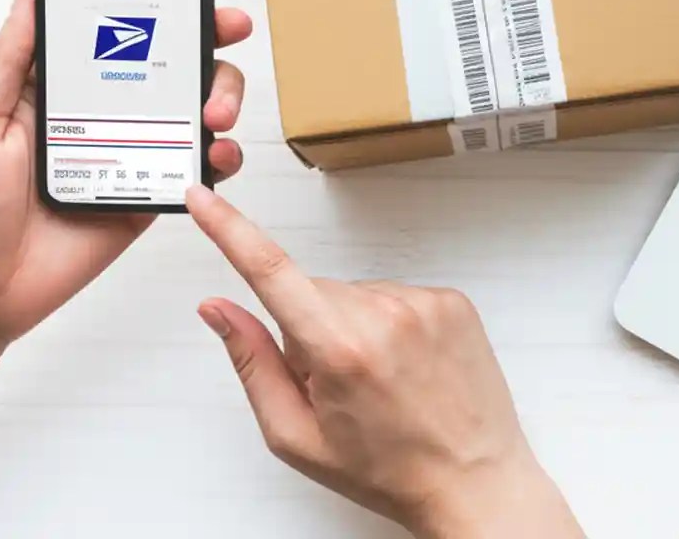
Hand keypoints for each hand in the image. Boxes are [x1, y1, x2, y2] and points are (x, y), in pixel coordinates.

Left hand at [0, 0, 252, 342]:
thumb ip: (9, 60)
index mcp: (59, 87)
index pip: (119, 32)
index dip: (161, 8)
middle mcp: (104, 114)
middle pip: (174, 67)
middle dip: (210, 49)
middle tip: (227, 38)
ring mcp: (133, 154)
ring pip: (195, 114)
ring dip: (222, 100)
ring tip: (216, 116)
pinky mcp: (150, 197)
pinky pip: (197, 172)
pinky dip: (218, 161)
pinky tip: (216, 160)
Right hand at [188, 188, 583, 538]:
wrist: (473, 480)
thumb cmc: (388, 470)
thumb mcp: (297, 435)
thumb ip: (252, 363)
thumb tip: (218, 308)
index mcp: (340, 350)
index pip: (271, 272)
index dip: (231, 230)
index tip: (206, 198)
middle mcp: (385, 315)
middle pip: (313, 292)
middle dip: (309, 329)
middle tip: (337, 385)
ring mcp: (425, 303)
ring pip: (354, 294)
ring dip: (352, 326)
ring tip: (381, 381)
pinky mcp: (451, 300)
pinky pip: (394, 296)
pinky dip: (389, 324)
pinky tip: (406, 366)